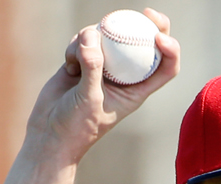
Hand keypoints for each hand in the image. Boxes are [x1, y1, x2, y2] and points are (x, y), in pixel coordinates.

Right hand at [25, 10, 180, 165]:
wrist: (49, 133)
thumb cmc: (76, 127)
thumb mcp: (89, 100)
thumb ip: (92, 68)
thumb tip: (92, 37)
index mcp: (137, 89)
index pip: (165, 68)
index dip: (171, 50)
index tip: (159, 37)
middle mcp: (123, 75)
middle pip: (145, 44)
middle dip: (150, 25)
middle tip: (145, 13)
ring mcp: (103, 65)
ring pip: (108, 36)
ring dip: (93, 38)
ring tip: (77, 61)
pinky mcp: (82, 59)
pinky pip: (83, 40)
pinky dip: (75, 45)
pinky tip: (68, 64)